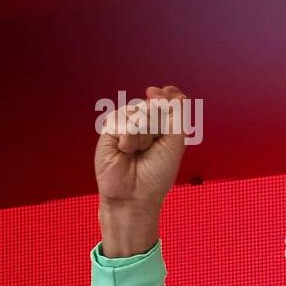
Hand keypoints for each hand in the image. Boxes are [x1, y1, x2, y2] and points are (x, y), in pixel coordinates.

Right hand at [94, 85, 188, 255]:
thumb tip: (171, 92)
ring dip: (143, 133)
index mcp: (163, 127)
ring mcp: (126, 126)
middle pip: (152, 104)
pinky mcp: (109, 131)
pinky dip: (127, 136)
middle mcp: (144, 124)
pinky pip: (121, 120)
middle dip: (157, 122)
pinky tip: (124, 150)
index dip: (168, 94)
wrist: (135, 194)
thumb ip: (176, 115)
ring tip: (138, 151)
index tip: (170, 91)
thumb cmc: (158, 173)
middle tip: (152, 145)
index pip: (166, 101)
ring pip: (137, 110)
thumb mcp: (175, 143)